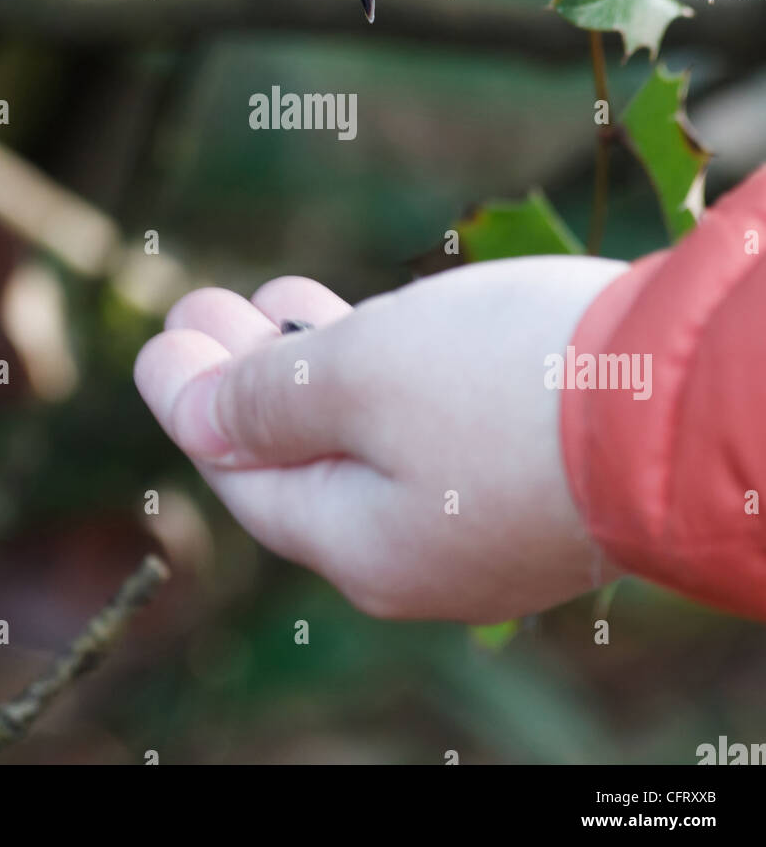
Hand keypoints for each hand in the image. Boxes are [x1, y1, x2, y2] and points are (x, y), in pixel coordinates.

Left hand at [134, 257, 625, 621]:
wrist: (683, 395)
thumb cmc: (503, 384)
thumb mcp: (359, 377)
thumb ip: (266, 399)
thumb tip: (192, 413)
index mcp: (358, 544)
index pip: (244, 475)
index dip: (192, 400)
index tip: (162, 332)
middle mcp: (418, 552)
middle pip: (304, 458)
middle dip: (248, 374)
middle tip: (205, 299)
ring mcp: (482, 519)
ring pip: (370, 436)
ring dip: (316, 363)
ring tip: (278, 294)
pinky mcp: (533, 473)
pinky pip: (430, 429)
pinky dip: (386, 373)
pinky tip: (378, 323)